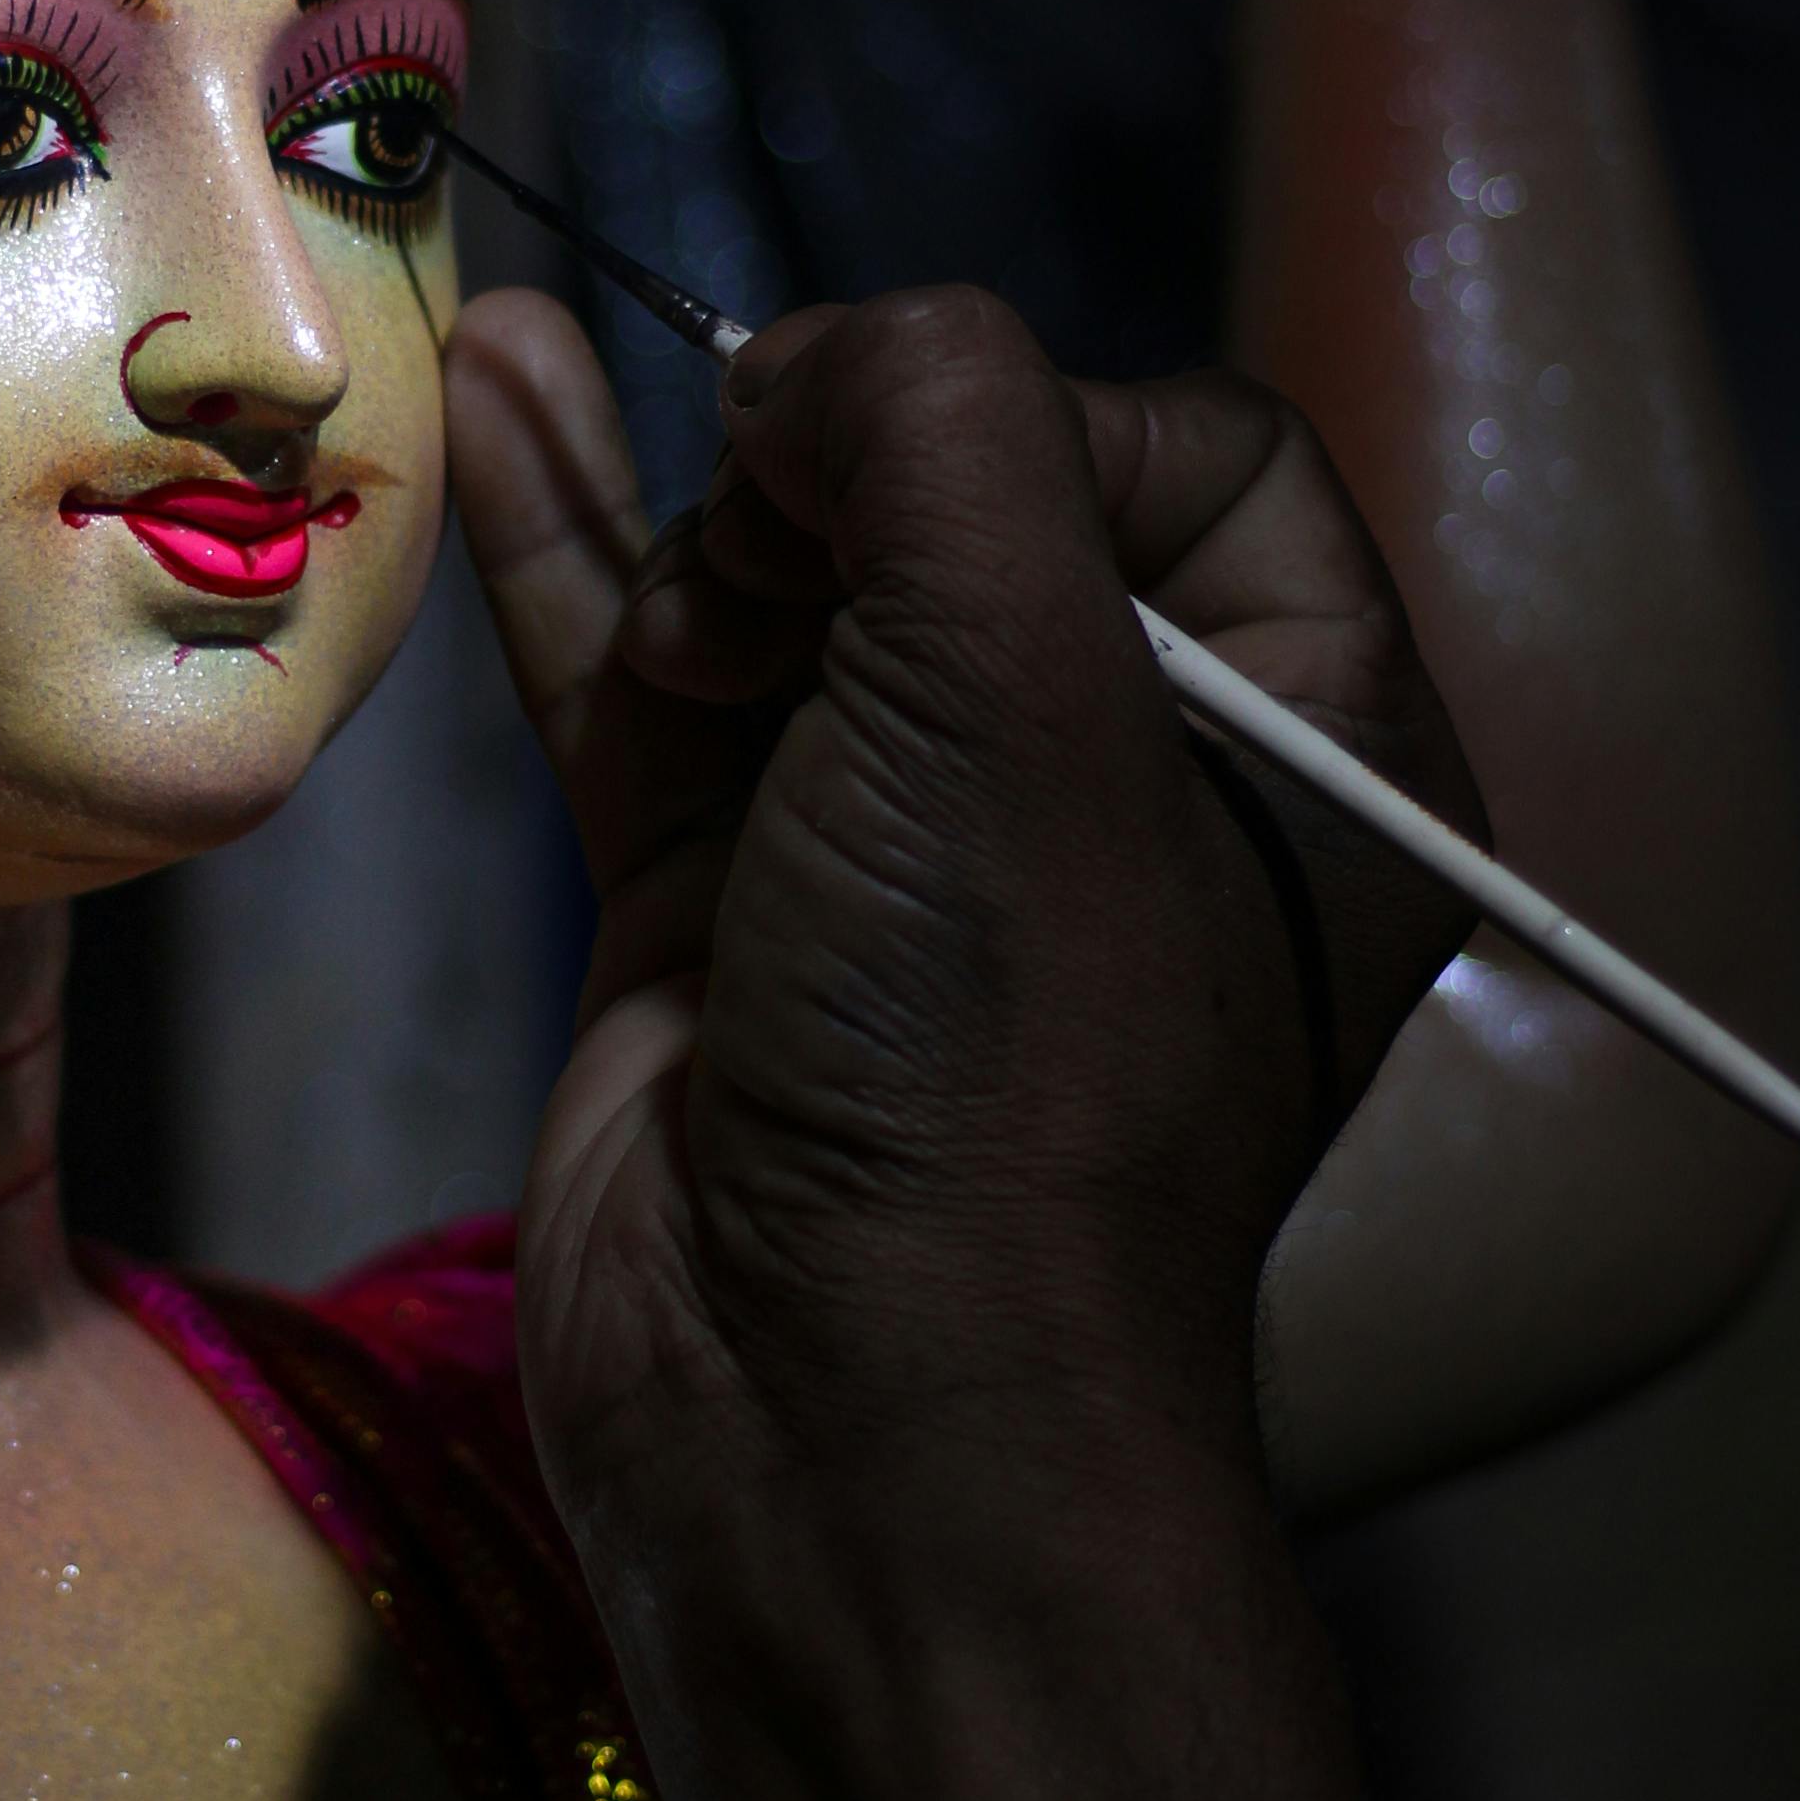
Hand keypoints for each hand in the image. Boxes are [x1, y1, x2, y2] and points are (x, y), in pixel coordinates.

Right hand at [448, 284, 1477, 1597]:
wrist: (838, 1428)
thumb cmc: (999, 1062)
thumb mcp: (1026, 679)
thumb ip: (936, 428)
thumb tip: (800, 376)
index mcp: (1307, 743)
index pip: (1190, 449)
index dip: (1029, 418)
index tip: (899, 484)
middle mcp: (1115, 782)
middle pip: (959, 492)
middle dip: (829, 477)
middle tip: (764, 582)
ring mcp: (898, 847)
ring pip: (777, 577)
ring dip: (671, 479)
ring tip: (540, 372)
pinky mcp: (713, 905)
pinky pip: (640, 674)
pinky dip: (567, 538)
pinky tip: (492, 386)